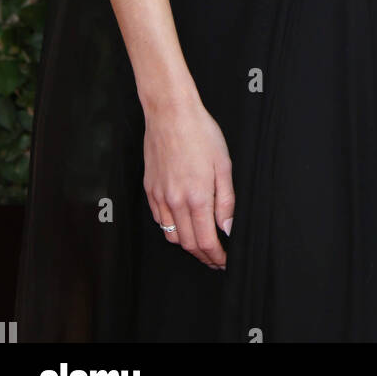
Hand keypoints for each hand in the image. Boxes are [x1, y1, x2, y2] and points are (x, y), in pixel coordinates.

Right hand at [142, 97, 234, 269]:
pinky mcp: (149, 189)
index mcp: (197, 197)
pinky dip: (171, 228)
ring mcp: (159, 196)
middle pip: (188, 244)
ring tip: (200, 244)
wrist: (170, 113)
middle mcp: (175, 202)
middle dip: (203, 255)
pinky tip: (182, 224)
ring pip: (171, 235)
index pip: (206, 241)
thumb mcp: (223, 165)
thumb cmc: (201, 133)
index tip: (224, 262)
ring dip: (187, 245)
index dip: (216, 256)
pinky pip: (160, 220)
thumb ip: (226, 201)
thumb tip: (227, 228)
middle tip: (216, 259)